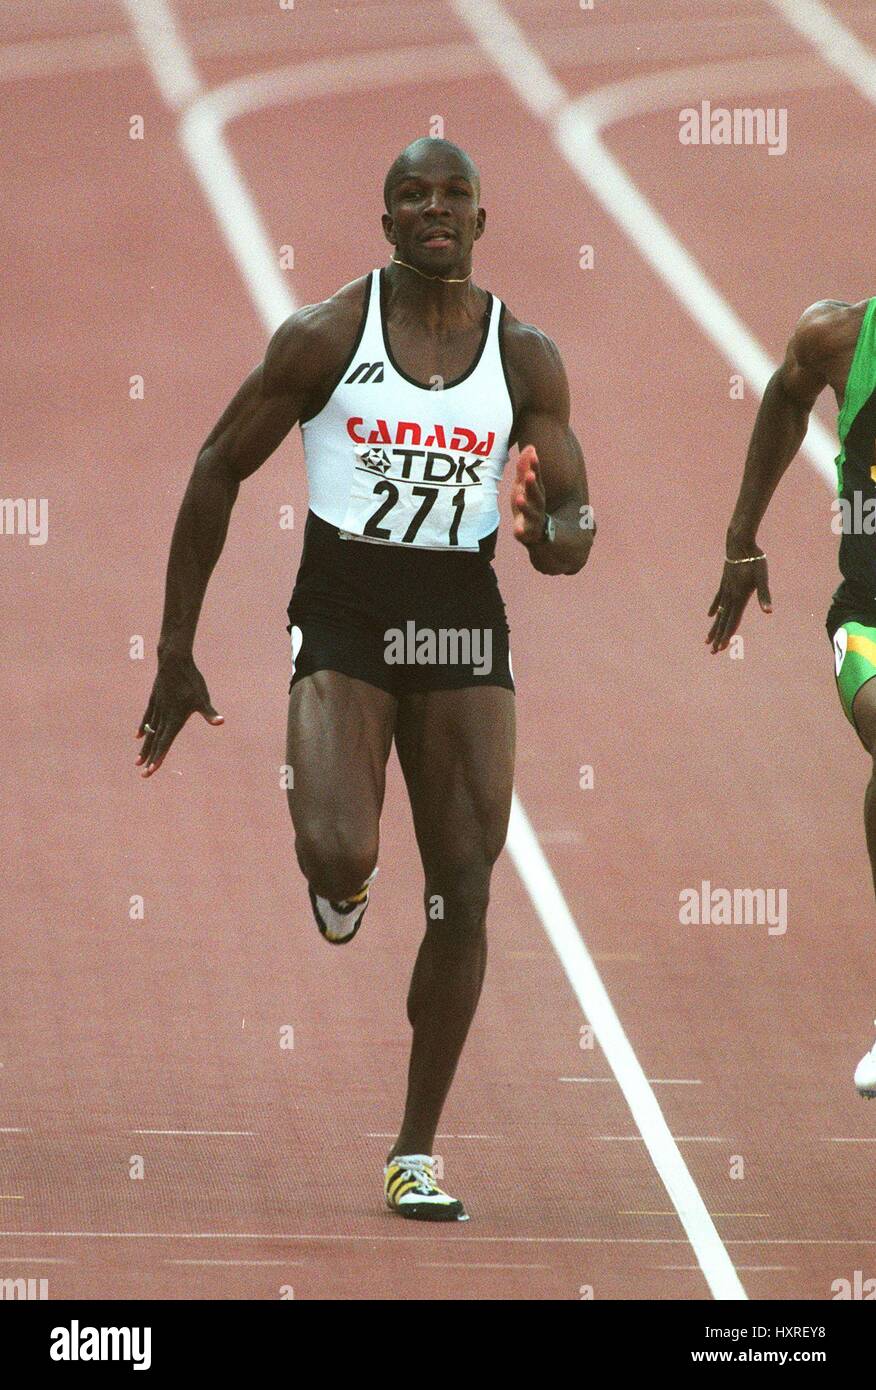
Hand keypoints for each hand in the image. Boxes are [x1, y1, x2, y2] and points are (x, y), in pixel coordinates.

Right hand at [136, 653, 222, 776]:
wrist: (174, 662)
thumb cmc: (191, 680)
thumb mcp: (202, 698)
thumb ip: (209, 713)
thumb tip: (220, 721)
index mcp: (175, 718)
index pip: (166, 742)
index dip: (159, 757)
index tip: (151, 770)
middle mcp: (163, 716)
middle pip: (156, 741)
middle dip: (150, 758)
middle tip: (143, 774)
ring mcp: (157, 708)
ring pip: (149, 732)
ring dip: (145, 747)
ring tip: (137, 761)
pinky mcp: (155, 700)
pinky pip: (147, 717)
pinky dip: (144, 727)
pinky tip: (138, 735)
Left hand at [511, 445, 546, 546]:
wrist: (537, 533)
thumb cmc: (529, 505)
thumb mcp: (524, 486)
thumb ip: (525, 468)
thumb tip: (530, 447)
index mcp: (536, 492)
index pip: (536, 477)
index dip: (535, 466)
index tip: (533, 454)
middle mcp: (537, 505)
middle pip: (536, 494)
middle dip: (532, 485)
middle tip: (530, 475)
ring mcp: (534, 520)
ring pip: (531, 513)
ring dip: (526, 506)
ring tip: (519, 498)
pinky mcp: (527, 534)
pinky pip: (524, 533)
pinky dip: (522, 532)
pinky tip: (518, 531)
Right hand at [706, 553, 771, 652]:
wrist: (739, 544)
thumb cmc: (754, 560)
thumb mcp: (762, 577)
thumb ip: (764, 595)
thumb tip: (769, 612)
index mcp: (739, 597)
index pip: (733, 620)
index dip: (727, 635)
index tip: (721, 648)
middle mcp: (730, 596)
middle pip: (723, 621)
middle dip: (718, 637)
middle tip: (713, 652)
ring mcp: (725, 589)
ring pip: (719, 613)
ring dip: (714, 627)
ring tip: (707, 640)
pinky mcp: (724, 583)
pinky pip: (718, 599)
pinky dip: (714, 608)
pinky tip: (710, 615)